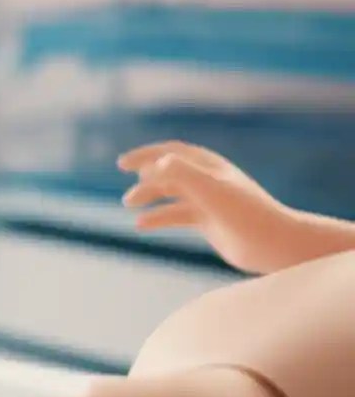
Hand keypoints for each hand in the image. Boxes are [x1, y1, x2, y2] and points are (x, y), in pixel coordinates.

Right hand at [117, 141, 298, 273]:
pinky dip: (158, 217)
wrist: (274, 244)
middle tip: (127, 198)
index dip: (145, 154)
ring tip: (129, 206)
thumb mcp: (212, 192)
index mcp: (210, 166)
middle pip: (168, 172)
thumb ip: (184, 174)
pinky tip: (141, 225)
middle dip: (144, 179)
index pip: (171, 152)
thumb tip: (156, 163)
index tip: (121, 164)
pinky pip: (177, 215)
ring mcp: (209, 200)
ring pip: (171, 194)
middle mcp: (208, 180)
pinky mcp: (209, 221)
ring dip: (149, 197)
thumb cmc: (246, 215)